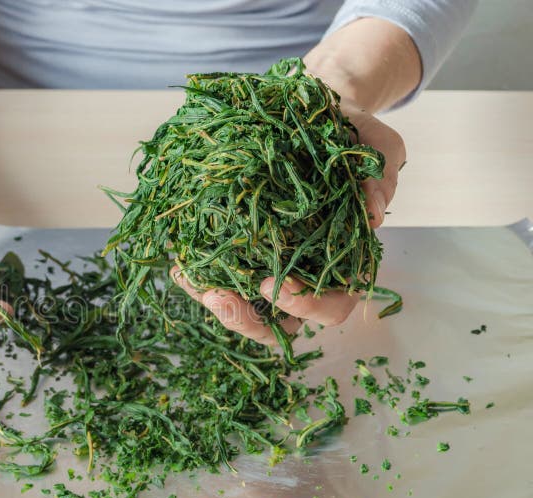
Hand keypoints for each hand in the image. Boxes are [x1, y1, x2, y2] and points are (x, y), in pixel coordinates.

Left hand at [172, 100, 406, 344]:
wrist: (314, 114)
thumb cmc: (349, 137)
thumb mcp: (375, 145)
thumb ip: (380, 175)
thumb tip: (374, 213)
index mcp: (345, 261)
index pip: (332, 304)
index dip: (306, 305)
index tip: (274, 284)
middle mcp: (306, 272)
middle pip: (280, 322)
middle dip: (248, 321)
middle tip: (220, 299)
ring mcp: (271, 263)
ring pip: (244, 308)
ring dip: (216, 304)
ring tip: (188, 279)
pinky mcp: (241, 249)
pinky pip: (219, 275)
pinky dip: (198, 275)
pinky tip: (178, 264)